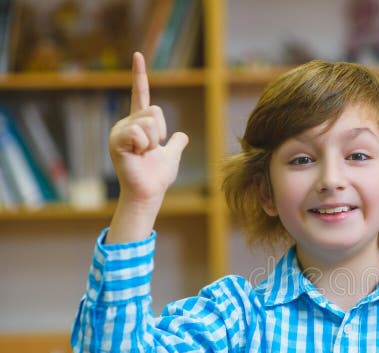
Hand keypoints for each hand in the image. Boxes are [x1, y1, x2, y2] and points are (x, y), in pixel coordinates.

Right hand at [106, 51, 188, 243]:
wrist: (149, 191)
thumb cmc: (157, 176)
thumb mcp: (172, 155)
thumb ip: (176, 144)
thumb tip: (181, 136)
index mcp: (139, 124)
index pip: (140, 95)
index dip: (139, 75)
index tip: (138, 54)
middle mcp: (127, 123)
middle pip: (154, 111)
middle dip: (160, 132)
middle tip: (151, 149)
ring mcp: (120, 131)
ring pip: (149, 121)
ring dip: (153, 141)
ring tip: (143, 154)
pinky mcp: (116, 140)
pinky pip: (140, 133)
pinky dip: (144, 146)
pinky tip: (136, 155)